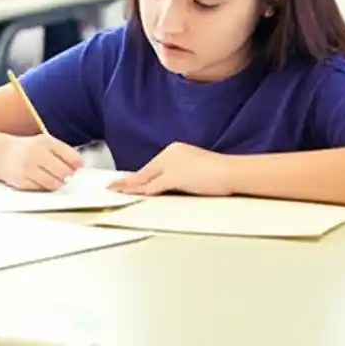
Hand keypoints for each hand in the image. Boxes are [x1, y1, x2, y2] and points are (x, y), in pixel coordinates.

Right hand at [0, 133, 82, 190]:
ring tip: (52, 177)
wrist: (1, 154)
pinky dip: (44, 187)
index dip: (77, 164)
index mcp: (45, 141)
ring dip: (57, 183)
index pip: (71, 156)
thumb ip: (63, 152)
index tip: (77, 166)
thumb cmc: (28, 149)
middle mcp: (36, 153)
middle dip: (67, 175)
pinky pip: (42, 189)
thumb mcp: (45, 143)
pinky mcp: (22, 181)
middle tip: (63, 174)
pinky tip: (40, 180)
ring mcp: (28, 168)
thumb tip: (79, 166)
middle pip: (64, 172)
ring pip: (54, 184)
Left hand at [109, 142, 235, 196]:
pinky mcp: (175, 176)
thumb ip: (181, 174)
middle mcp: (170, 154)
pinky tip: (131, 195)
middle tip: (112, 186)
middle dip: (129, 181)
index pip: (152, 166)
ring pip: (146, 178)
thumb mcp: (195, 170)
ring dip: (130, 186)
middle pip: (145, 171)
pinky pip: (153, 186)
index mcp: (175, 150)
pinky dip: (141, 191)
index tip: (126, 181)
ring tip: (115, 191)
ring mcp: (172, 165)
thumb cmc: (220, 172)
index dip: (137, 176)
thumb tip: (170, 184)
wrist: (232, 171)